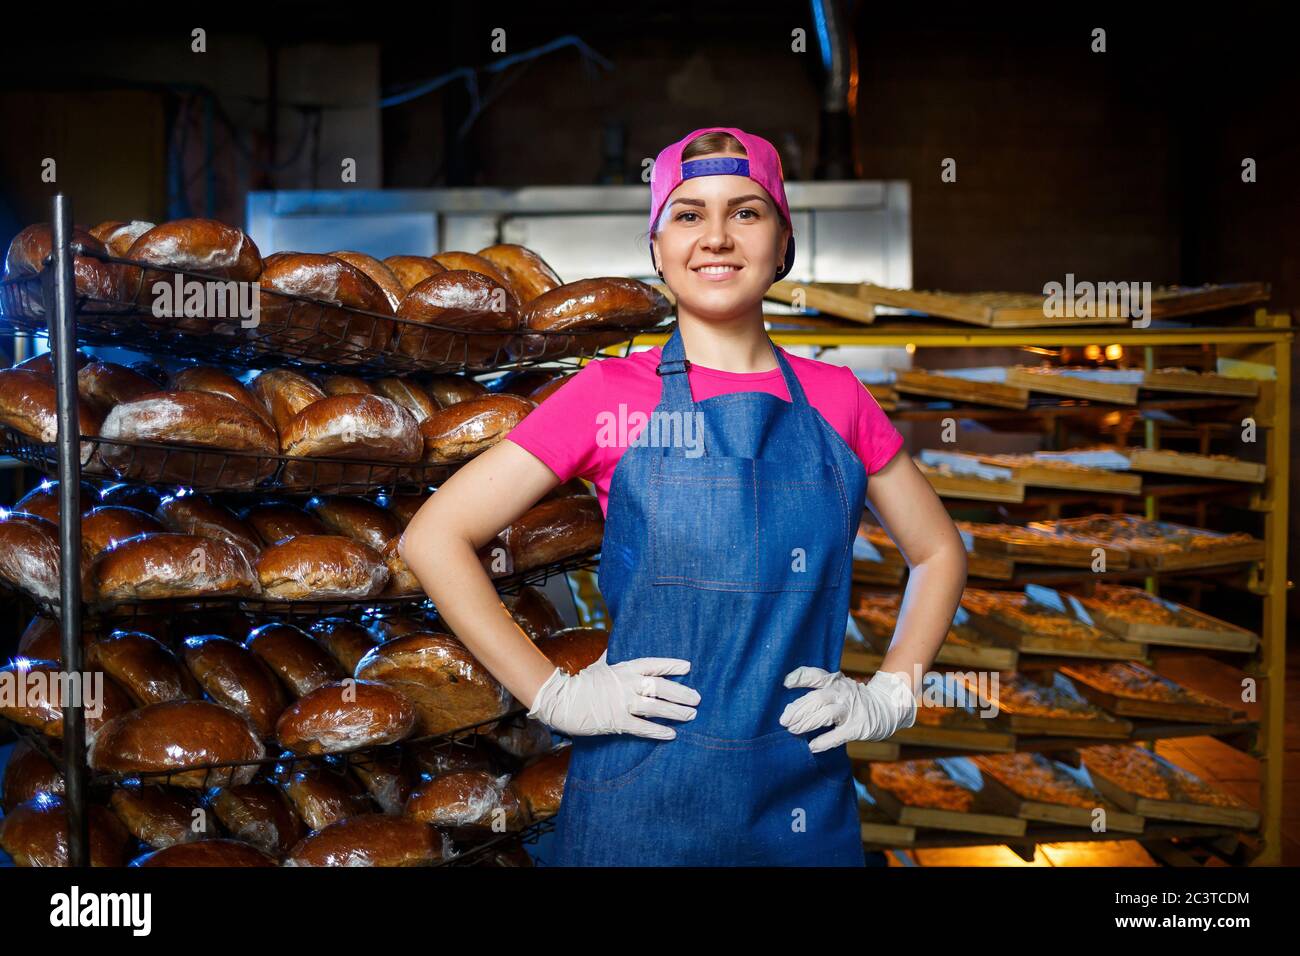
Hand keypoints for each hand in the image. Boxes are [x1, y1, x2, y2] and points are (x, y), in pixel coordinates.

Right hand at [526, 650, 699, 740]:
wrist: (561, 699)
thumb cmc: (580, 682)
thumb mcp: (599, 665)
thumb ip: (612, 658)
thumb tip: (614, 645)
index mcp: (624, 668)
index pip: (653, 664)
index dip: (671, 665)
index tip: (688, 667)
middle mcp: (627, 684)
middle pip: (661, 687)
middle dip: (681, 693)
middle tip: (697, 698)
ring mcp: (623, 703)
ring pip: (656, 707)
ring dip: (676, 712)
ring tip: (691, 715)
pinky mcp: (617, 721)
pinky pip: (643, 727)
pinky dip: (658, 731)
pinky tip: (671, 734)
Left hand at [780, 667, 916, 751]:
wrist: (886, 707)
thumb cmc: (853, 699)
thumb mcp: (838, 687)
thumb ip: (819, 691)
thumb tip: (791, 708)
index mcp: (835, 682)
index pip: (815, 675)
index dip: (800, 678)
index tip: (785, 683)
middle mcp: (842, 693)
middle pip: (817, 698)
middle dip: (798, 709)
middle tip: (783, 720)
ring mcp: (850, 710)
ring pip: (826, 714)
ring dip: (807, 722)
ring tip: (793, 730)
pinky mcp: (857, 727)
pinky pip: (839, 735)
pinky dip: (824, 741)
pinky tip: (813, 746)